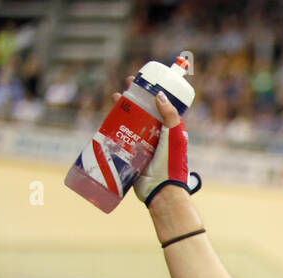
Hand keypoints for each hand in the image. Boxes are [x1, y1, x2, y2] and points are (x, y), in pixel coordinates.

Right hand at [111, 76, 200, 204]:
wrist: (161, 189)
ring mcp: (144, 145)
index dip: (151, 94)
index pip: (160, 107)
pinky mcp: (132, 154)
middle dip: (135, 98)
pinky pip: (123, 137)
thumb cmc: (171, 163)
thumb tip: (159, 94)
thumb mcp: (174, 136)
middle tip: (126, 86)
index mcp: (170, 131)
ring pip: (132, 122)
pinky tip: (109, 117)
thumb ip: (170, 116)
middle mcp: (158, 136)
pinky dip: (115, 126)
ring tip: (116, 98)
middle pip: (144, 112)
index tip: (142, 82)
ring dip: (124, 109)